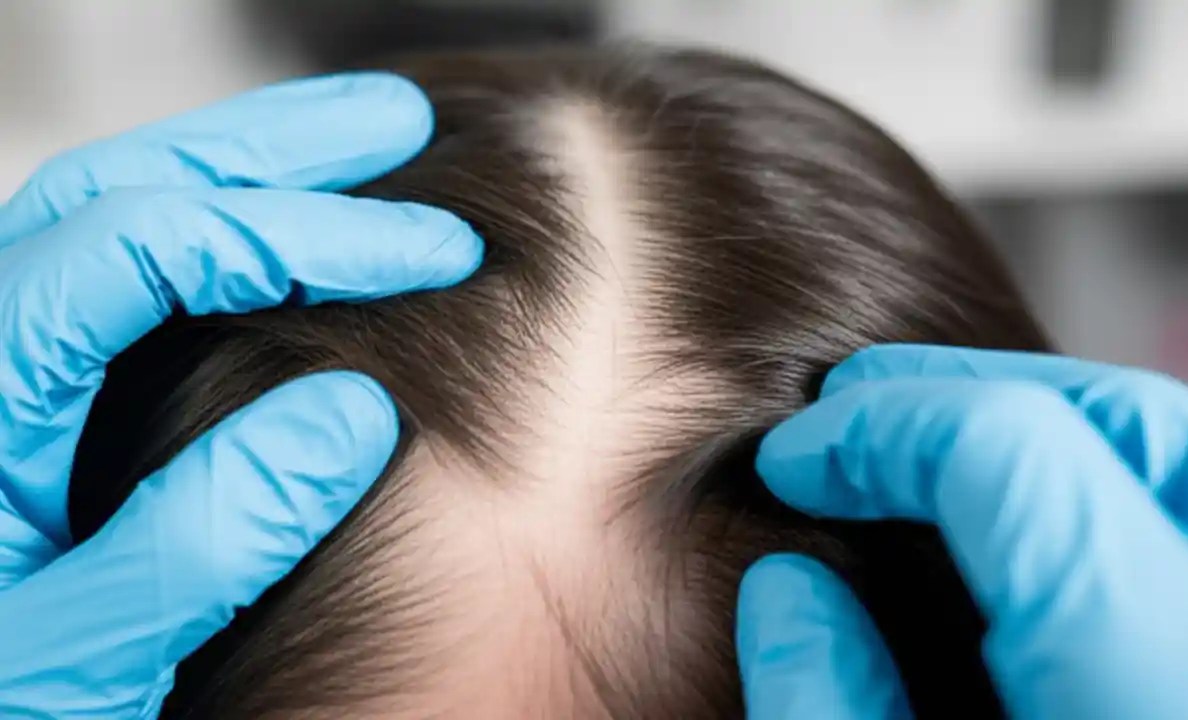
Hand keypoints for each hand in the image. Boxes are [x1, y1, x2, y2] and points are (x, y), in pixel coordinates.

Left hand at [0, 74, 481, 717]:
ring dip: (246, 167)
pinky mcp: (45, 408)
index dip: (299, 233)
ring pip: (120, 219)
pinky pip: (126, 283)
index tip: (430, 249)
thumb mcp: (77, 659)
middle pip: (124, 189)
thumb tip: (354, 415)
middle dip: (277, 147)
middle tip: (398, 124)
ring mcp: (14, 375)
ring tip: (363, 143)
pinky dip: (219, 239)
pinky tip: (289, 241)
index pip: (145, 249)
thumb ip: (201, 542)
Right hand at [737, 345, 1187, 718]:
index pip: (1009, 446)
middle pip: (1126, 413)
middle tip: (858, 415)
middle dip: (966, 389)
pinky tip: (1073, 526)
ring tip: (956, 449)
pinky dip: (1149, 489)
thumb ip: (831, 708)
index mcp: (1158, 677)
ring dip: (1064, 420)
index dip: (876, 427)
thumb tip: (789, 587)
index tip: (801, 462)